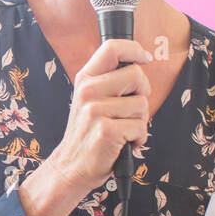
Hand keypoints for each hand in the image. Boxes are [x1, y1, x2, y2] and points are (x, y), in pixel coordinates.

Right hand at [46, 38, 152, 201]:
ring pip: (142, 105)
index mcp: (85, 80)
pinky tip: (124, 143)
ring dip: (140, 121)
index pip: (112, 48)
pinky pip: (141, 127)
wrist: (71, 167)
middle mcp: (88, 91)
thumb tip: (140, 62)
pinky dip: (139, 139)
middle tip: (130, 110)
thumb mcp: (89, 100)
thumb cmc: (88, 134)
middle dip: (142, 94)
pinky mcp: (107, 131)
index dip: (134, 49)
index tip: (143, 58)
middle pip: (136, 75)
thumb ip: (108, 81)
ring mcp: (95, 111)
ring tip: (123, 130)